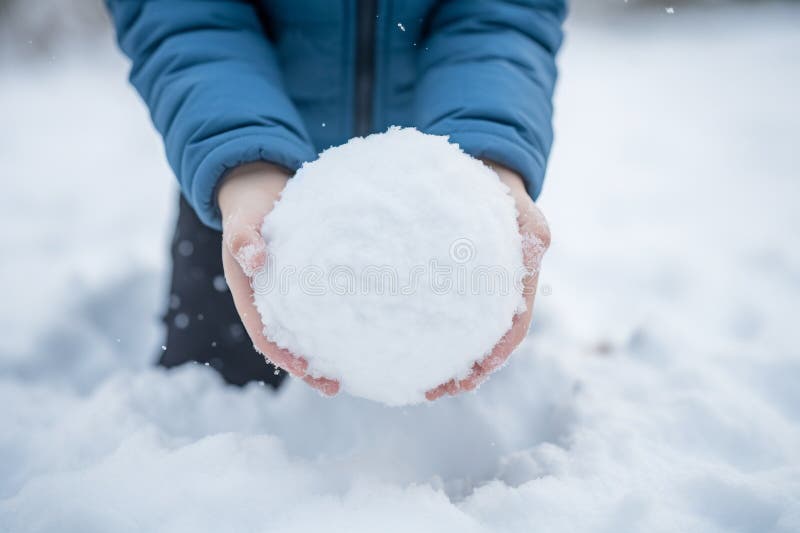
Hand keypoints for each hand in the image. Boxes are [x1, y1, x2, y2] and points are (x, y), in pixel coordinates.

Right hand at [218, 161, 339, 394]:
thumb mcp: (241, 219)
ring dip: (330, 349)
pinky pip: (329, 303)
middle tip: (337, 386)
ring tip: (362, 368)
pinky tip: (370, 324)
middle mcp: (273, 300)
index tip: (303, 370)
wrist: (262, 185)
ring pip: (312, 327)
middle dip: (311, 367)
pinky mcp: (314, 277)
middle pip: (292, 342)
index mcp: (251, 296)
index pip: (264, 336)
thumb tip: (253, 259)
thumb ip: (243, 237)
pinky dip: (343, 318)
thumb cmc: (248, 206)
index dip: (282, 357)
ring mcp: (294, 291)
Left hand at [426, 161, 550, 399]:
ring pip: (456, 337)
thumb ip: (532, 231)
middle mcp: (492, 298)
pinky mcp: (440, 287)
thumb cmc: (505, 194)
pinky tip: (395, 344)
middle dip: (463, 374)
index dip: (498, 353)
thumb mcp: (525, 211)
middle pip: (482, 345)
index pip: (513, 329)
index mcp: (517, 288)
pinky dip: (420, 334)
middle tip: (434, 391)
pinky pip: (431, 315)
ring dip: (440, 363)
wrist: (481, 176)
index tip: (477, 372)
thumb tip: (536, 245)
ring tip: (414, 383)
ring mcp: (466, 295)